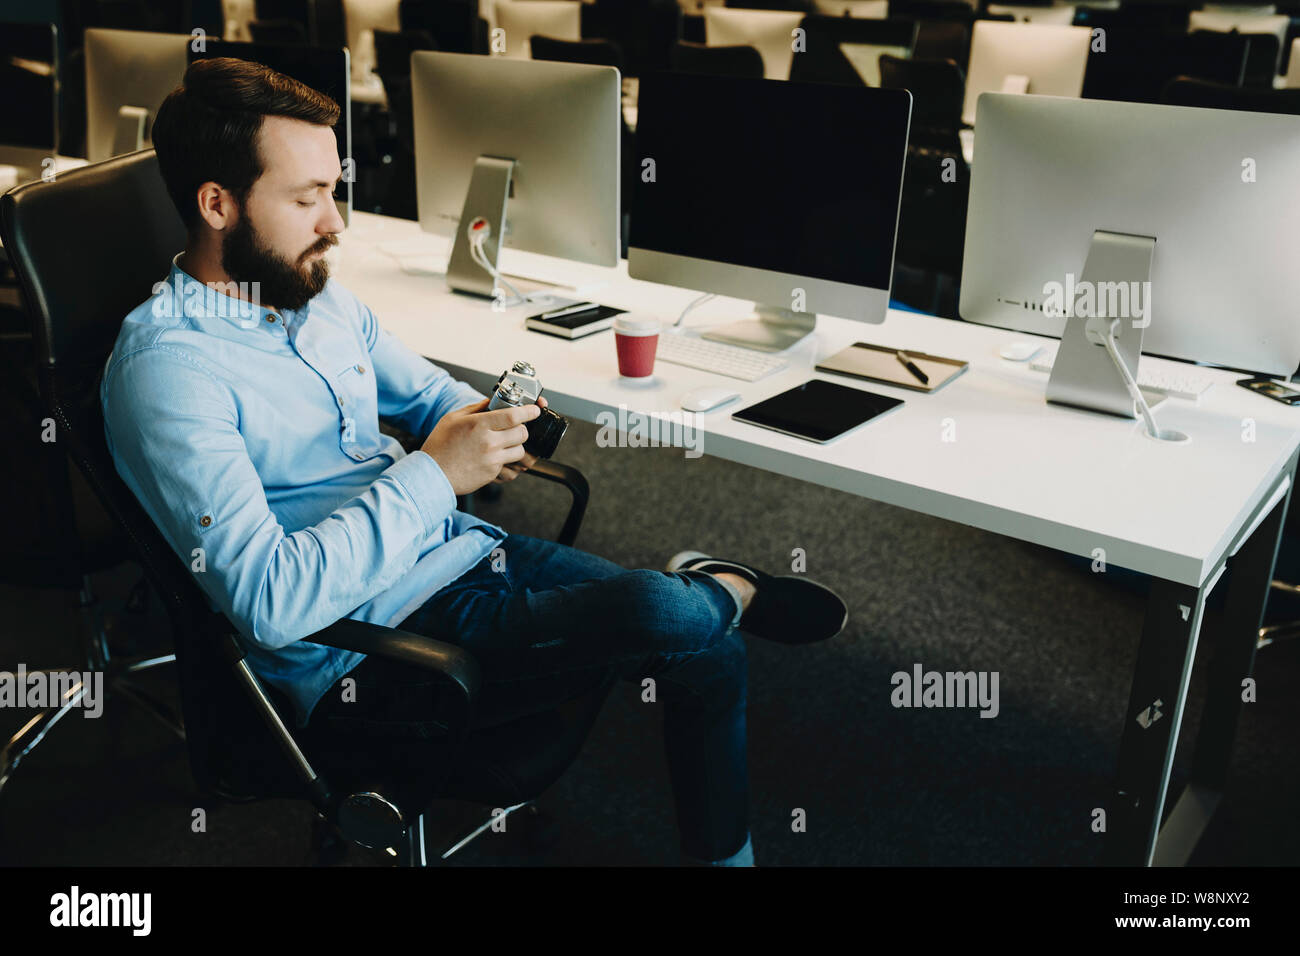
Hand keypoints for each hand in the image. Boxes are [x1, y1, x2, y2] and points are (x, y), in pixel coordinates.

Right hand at [419, 397, 539, 494]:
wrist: (431, 474)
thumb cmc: (439, 446)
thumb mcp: (453, 419)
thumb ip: (476, 408)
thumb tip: (493, 401)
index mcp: (479, 425)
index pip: (514, 416)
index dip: (529, 411)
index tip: (535, 410)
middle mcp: (489, 442)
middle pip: (522, 433)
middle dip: (523, 429)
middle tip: (515, 428)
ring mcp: (492, 459)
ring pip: (520, 451)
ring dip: (517, 446)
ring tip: (504, 444)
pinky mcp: (492, 474)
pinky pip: (511, 467)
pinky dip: (508, 462)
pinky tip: (496, 458)